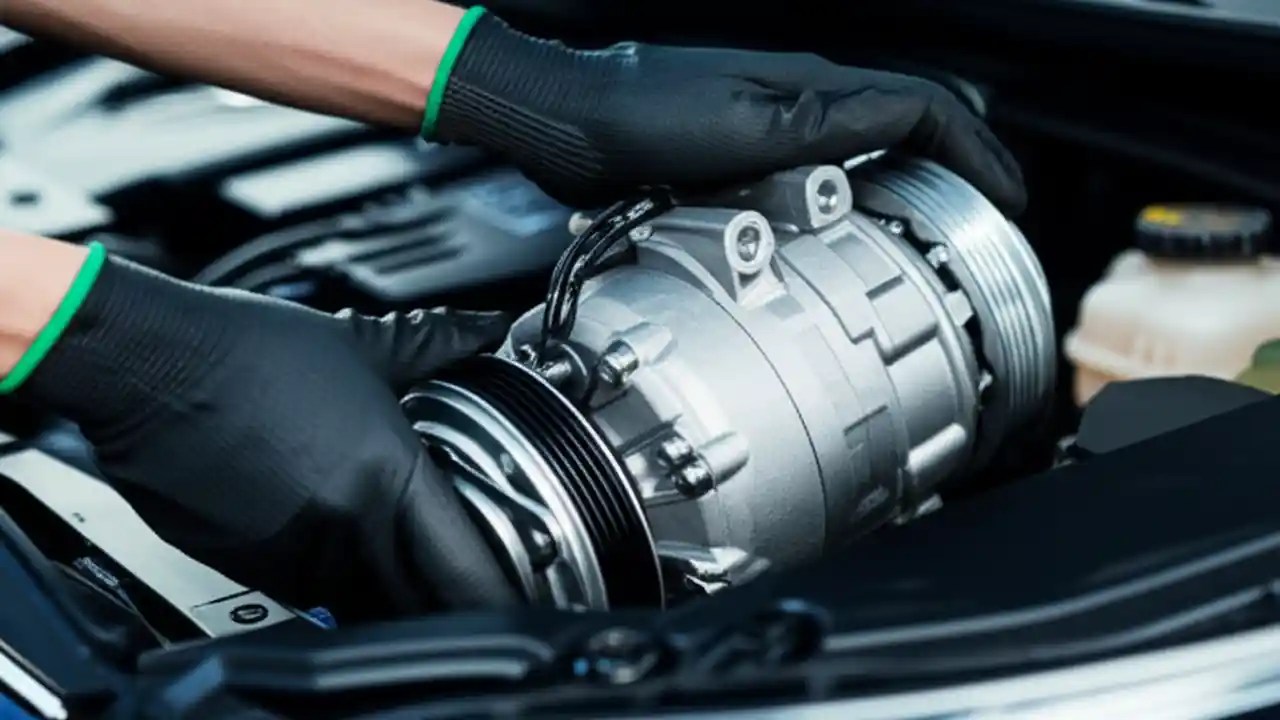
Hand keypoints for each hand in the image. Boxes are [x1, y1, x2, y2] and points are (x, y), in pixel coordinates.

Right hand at [16, 253, 519, 621]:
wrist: (147, 363)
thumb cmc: (242, 350)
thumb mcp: (357, 344)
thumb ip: (435, 345)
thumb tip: (484, 329)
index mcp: (386, 477)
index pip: (463, 569)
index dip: (494, 587)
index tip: (511, 587)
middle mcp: (344, 530)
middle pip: (417, 604)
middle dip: (442, 599)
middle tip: (456, 578)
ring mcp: (293, 558)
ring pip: (362, 604)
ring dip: (384, 591)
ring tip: (393, 557)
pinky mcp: (247, 568)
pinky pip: (307, 594)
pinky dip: (329, 580)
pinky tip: (329, 539)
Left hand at [431, 10, 1025, 212]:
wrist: (570, 123)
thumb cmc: (641, 120)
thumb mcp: (745, 129)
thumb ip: (828, 127)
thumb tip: (907, 124)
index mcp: (812, 87)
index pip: (924, 110)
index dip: (977, 152)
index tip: (1008, 195)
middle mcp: (798, 97)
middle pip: (904, 125)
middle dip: (956, 166)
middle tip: (984, 213)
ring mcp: (770, 120)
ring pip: (865, 147)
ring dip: (910, 182)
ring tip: (933, 226)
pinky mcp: (741, 146)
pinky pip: (820, 168)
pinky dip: (854, 195)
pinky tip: (847, 224)